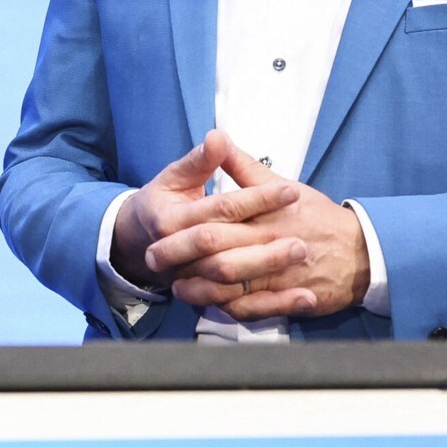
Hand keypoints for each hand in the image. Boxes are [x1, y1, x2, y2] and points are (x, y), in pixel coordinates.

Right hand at [113, 130, 303, 295]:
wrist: (141, 244)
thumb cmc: (164, 204)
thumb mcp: (176, 178)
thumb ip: (200, 160)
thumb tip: (218, 136)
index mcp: (170, 220)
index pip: (220, 209)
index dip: (256, 199)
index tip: (290, 192)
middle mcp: (176, 254)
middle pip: (222, 247)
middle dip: (264, 240)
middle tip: (303, 232)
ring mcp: (190, 280)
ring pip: (229, 280)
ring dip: (267, 269)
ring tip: (303, 256)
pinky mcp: (207, 300)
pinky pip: (241, 310)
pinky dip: (275, 306)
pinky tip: (306, 298)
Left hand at [166, 150, 369, 320]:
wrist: (363, 251)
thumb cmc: (319, 216)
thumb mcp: (286, 187)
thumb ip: (247, 169)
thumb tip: (218, 139)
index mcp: (268, 216)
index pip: (219, 220)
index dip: (186, 228)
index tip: (157, 230)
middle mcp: (272, 247)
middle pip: (219, 257)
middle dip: (182, 260)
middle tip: (153, 261)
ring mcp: (279, 277)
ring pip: (230, 287)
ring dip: (199, 289)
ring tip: (177, 287)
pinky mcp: (287, 299)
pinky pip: (250, 309)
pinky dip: (226, 308)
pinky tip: (208, 304)